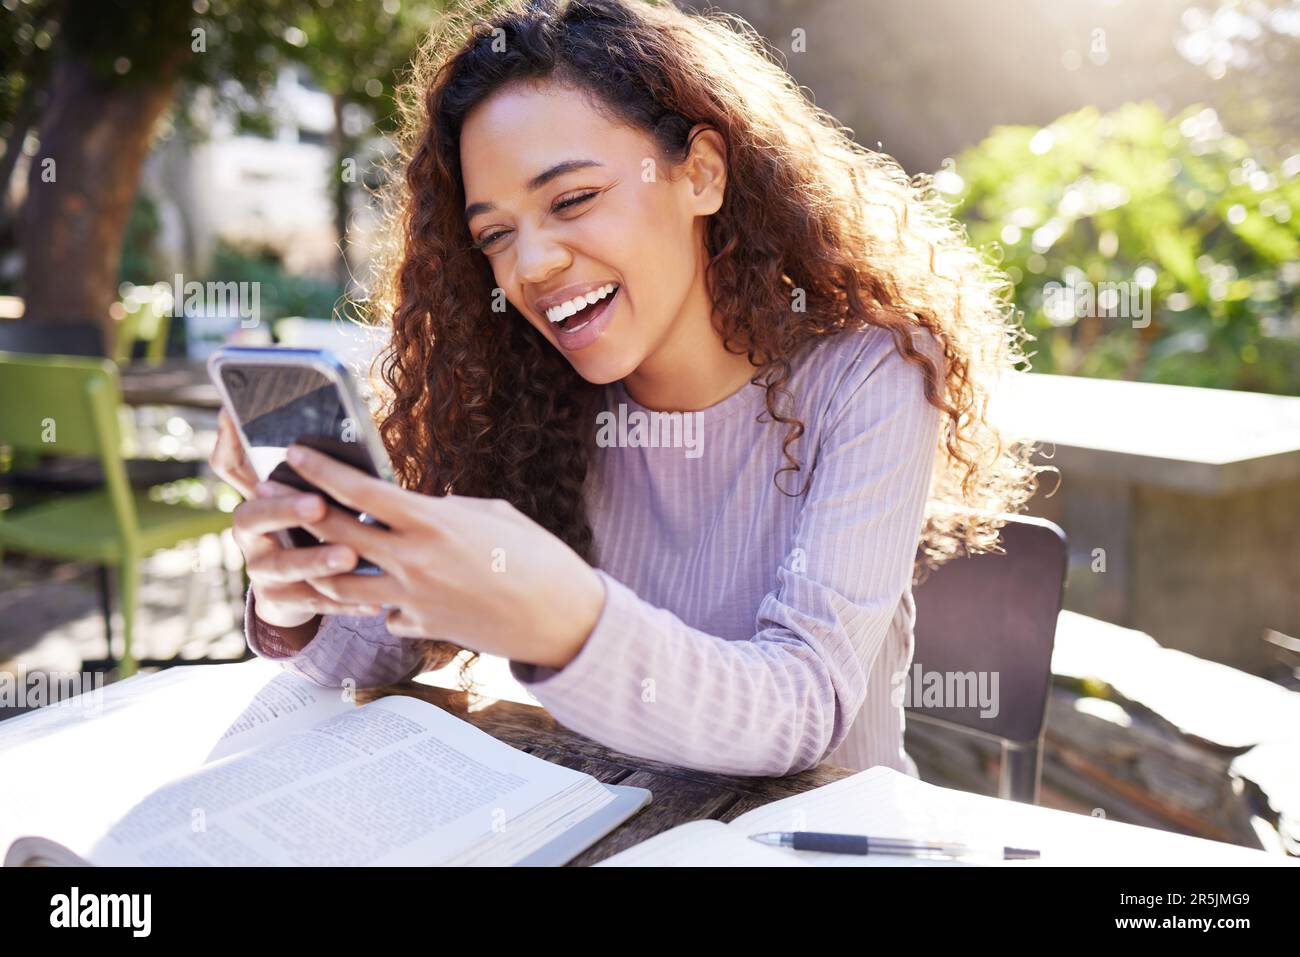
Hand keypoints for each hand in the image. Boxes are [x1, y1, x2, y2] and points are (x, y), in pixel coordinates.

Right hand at [209, 409, 379, 627]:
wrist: (296, 577)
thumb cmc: (308, 516)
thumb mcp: (301, 486)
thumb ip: (298, 456)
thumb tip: (258, 408)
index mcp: (254, 496)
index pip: (232, 470)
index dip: (245, 454)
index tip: (291, 458)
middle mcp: (251, 535)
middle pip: (255, 518)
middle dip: (286, 510)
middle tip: (319, 505)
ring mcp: (263, 571)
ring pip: (284, 567)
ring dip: (316, 560)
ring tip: (350, 556)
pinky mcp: (284, 600)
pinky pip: (313, 602)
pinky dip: (343, 601)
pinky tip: (373, 602)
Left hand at [283, 443, 606, 668]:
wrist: (562, 619)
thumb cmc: (538, 556)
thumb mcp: (492, 512)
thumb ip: (444, 509)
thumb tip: (416, 507)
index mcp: (431, 521)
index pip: (359, 491)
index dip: (321, 469)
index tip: (296, 453)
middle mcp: (412, 560)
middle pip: (334, 534)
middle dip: (303, 512)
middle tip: (285, 498)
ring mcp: (412, 599)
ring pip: (339, 583)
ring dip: (325, 565)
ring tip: (319, 551)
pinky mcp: (421, 627)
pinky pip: (382, 613)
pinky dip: (380, 602)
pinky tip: (389, 593)